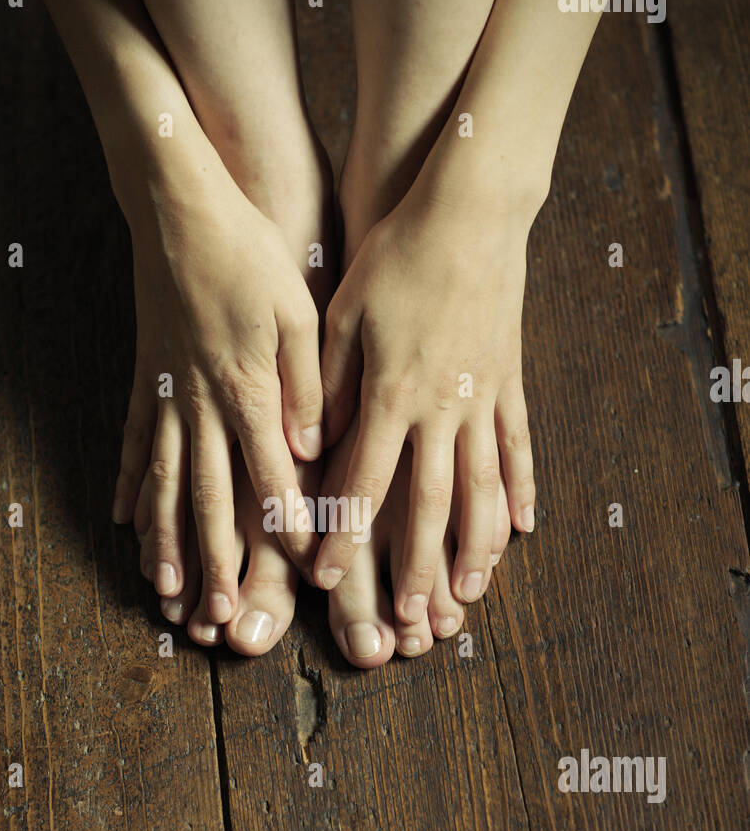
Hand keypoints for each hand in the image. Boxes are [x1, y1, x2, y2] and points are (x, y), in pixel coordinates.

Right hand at [112, 165, 322, 623]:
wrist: (180, 205)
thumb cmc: (251, 254)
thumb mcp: (300, 313)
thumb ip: (309, 387)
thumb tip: (312, 450)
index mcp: (250, 390)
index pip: (272, 477)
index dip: (283, 530)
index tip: (293, 576)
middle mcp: (202, 404)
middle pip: (209, 498)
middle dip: (215, 561)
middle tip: (217, 615)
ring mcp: (166, 395)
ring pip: (164, 485)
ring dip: (165, 543)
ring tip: (162, 592)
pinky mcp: (145, 379)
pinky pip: (135, 445)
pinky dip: (131, 487)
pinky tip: (123, 520)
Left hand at [315, 184, 535, 620]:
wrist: (468, 210)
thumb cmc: (394, 258)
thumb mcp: (341, 315)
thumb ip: (324, 384)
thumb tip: (307, 445)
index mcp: (389, 393)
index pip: (362, 481)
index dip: (344, 535)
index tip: (329, 581)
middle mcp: (440, 407)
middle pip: (429, 504)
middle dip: (418, 568)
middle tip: (414, 620)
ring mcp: (483, 398)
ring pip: (481, 489)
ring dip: (476, 549)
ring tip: (471, 597)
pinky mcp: (511, 382)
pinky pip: (518, 447)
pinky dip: (522, 490)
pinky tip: (524, 529)